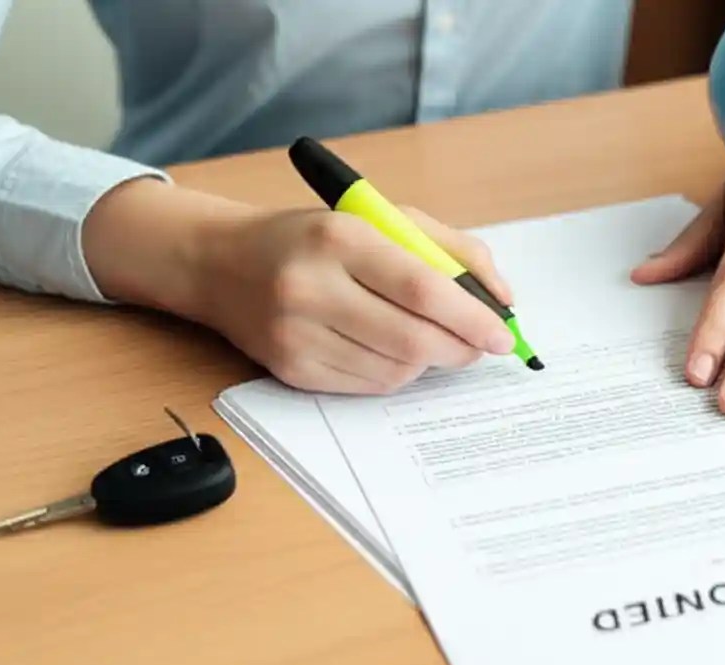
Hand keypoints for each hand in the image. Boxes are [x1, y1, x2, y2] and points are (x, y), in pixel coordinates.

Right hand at [198, 207, 515, 392]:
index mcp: (340, 239)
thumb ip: (451, 249)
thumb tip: (502, 298)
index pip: (422, 289)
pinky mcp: (290, 369)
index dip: (470, 317)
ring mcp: (296, 334)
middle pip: (412, 338)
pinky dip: (397, 373)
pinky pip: (367, 385)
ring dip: (430, 362)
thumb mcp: (381, 219)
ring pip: (395, 370)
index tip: (502, 333)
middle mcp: (311, 288)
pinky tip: (395, 351)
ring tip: (434, 341)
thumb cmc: (315, 238)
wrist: (222, 262)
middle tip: (480, 346)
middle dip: (460, 348)